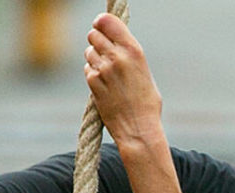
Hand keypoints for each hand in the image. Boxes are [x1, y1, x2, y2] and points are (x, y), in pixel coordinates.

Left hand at [84, 14, 163, 148]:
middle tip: (103, 51)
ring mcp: (103, 70)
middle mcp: (117, 57)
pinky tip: (104, 85)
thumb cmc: (147, 103)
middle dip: (97, 40)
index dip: (101, 22)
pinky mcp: (93, 83)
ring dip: (94, 58)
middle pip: (94, 34)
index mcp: (133, 50)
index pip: (107, 21)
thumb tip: (117, 42)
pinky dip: (93, 74)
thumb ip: (129, 54)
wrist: (139, 129)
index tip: (100, 24)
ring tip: (108, 73)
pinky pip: (87, 69)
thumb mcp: (143, 71)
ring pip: (89, 52)